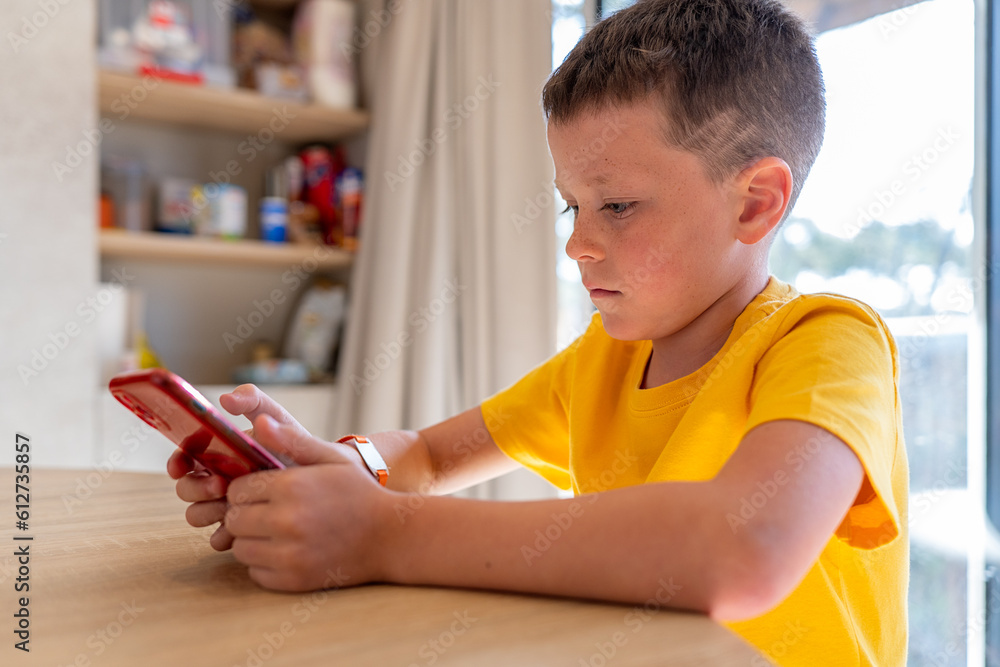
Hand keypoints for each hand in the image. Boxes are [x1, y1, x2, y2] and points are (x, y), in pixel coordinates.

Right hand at [167, 384, 312, 550]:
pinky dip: (223, 534)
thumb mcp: (277, 418)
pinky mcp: (238, 528)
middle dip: (196, 487)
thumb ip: (254, 402)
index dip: (177, 461)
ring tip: (231, 505)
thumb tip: (226, 399)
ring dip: (206, 511)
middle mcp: (218, 479)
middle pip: (186, 488)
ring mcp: (226, 505)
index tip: (181, 465)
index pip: (185, 457)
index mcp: (220, 453)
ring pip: (195, 514)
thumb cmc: (295, 445)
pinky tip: (240, 528)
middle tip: (220, 484)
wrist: (326, 477)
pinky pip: (217, 538)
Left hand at [224, 414, 390, 591]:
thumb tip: (257, 422)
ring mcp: (288, 554)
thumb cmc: (360, 493)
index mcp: (291, 486)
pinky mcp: (292, 580)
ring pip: (241, 548)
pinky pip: (255, 573)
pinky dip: (265, 564)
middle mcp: (285, 520)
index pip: (237, 490)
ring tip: (277, 532)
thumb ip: (293, 440)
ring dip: (252, 540)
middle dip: (246, 514)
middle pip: (234, 519)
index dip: (247, 490)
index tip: (264, 492)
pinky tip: (286, 551)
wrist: (391, 536)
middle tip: (269, 513)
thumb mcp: (332, 458)